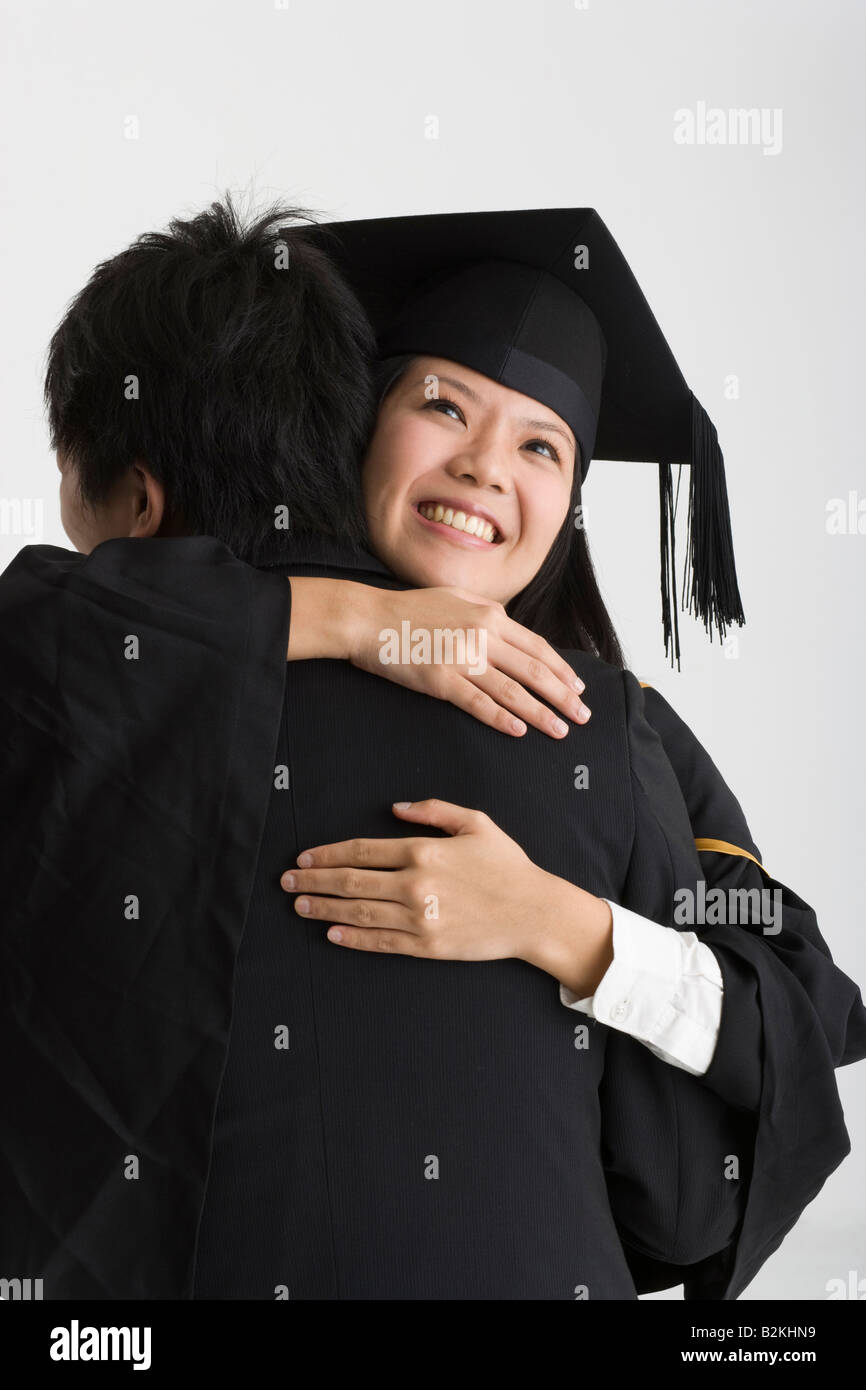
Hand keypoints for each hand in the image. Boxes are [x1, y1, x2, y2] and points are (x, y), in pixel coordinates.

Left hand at [280, 798, 613, 994]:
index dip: (327, 855)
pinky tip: (331, 934)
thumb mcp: (475, 823)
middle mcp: (415, 884)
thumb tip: (395, 808)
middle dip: (313, 882)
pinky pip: (379, 942)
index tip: (304, 859)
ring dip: (323, 909)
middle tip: (287, 882)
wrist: (533, 911)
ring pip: (358, 913)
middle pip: (350, 882)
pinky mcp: (426, 946)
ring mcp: (419, 918)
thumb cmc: (506, 865)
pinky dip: (351, 938)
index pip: (361, 851)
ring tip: (299, 905)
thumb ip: (433, 810)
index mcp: (423, 850)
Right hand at [345, 581, 590, 738]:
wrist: (368, 618)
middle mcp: (482, 635)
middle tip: (582, 717)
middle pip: (534, 671)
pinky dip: (501, 718)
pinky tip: (519, 731)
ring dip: (540, 713)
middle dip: (563, 696)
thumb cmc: (409, 610)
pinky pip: (478, 703)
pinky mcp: (441, 679)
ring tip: (560, 730)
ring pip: (513, 691)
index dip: (561, 670)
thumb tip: (511, 629)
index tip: (578, 688)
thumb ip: (486, 613)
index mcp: (489, 615)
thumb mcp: (455, 599)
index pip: (537, 647)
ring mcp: (462, 658)